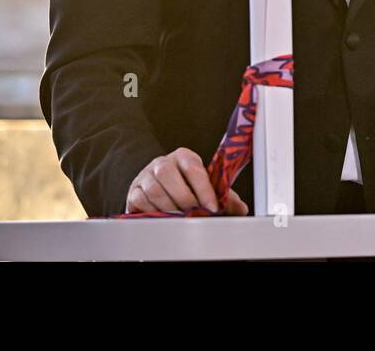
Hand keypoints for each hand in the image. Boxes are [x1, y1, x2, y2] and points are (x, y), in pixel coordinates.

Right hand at [125, 148, 248, 214]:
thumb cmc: (186, 187)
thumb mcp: (205, 189)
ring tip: (181, 218)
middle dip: (184, 199)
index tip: (212, 206)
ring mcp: (145, 176)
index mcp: (183, 157)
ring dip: (170, 208)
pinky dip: (154, 211)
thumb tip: (240, 208)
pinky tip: (164, 217)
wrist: (158, 188)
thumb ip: (223, 197)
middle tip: (195, 214)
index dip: (203, 188)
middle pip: (168, 175)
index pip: (193, 168)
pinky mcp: (134, 191)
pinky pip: (141, 201)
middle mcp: (162, 163)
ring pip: (154, 190)